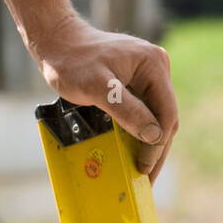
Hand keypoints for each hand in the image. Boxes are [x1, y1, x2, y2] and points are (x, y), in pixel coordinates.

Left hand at [32, 13, 177, 179]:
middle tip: (146, 179)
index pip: (166, 112)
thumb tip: (154, 136)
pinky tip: (133, 150)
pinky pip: (143, 110)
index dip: (157, 144)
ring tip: (141, 171)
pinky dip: (138, 131)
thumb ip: (125, 109)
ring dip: (149, 143)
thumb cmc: (71, 63)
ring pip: (155, 116)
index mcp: (153, 65)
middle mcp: (156, 68)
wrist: (56, 42)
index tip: (145, 168)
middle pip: (164, 116)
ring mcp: (147, 74)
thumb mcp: (95, 88)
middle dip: (156, 149)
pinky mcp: (136, 81)